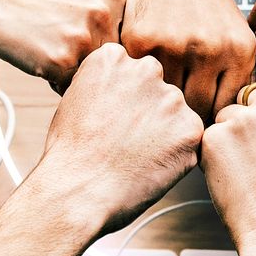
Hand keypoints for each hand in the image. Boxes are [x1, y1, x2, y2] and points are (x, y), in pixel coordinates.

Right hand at [0, 0, 124, 92]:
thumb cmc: (48, 12)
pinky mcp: (63, 59)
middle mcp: (103, 14)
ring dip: (77, 74)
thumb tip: (143, 71)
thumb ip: (117, 26)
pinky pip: (73, 88)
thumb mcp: (90, 2)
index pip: (129, 42)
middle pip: (115, 61)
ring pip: (96, 76)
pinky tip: (46, 60)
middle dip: (93, 62)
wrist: (3, 7)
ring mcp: (83, 37)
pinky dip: (59, 82)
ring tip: (56, 52)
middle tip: (67, 44)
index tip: (84, 34)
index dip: (106, 47)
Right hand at [0, 42, 201, 255]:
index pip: (137, 66)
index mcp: (111, 57)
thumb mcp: (73, 103)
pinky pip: (193, 142)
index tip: (122, 119)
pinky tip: (150, 169)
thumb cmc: (62, 159)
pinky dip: (178, 158)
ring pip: (179, 115)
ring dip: (165, 137)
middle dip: (151, 115)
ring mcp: (169, 100)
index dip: (131, 99)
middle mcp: (144, 71)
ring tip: (135, 160)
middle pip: (162, 88)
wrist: (70, 197)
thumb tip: (112, 84)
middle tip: (128, 145)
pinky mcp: (188, 132)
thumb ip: (101, 85)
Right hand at [121, 0, 255, 119]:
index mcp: (239, 52)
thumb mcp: (237, 35)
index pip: (226, 109)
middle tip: (177, 118)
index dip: (213, 121)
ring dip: (161, 103)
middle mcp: (209, 51)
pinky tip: (142, 80)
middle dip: (187, 117)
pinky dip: (141, 82)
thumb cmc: (207, 3)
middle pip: (197, 111)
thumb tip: (229, 124)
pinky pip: (141, 79)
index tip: (202, 123)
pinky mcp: (141, 41)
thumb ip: (236, 77)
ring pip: (166, 99)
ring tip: (158, 103)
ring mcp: (173, 46)